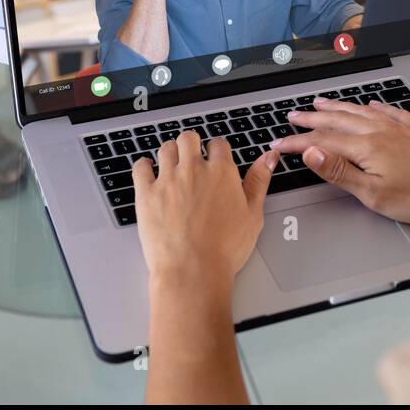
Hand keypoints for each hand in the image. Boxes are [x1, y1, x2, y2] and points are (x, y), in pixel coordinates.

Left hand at [132, 130, 277, 288]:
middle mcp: (193, 170)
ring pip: (165, 149)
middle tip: (192, 155)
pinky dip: (144, 166)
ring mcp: (167, 180)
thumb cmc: (224, 249)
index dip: (217, 149)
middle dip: (191, 144)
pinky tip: (149, 171)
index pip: (218, 144)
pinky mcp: (146, 194)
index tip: (215, 157)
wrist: (193, 270)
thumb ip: (259, 181)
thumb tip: (269, 158)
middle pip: (188, 138)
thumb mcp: (253, 215)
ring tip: (172, 163)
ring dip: (170, 152)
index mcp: (221, 172)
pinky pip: (141, 167)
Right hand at [272, 98, 409, 224]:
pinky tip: (370, 105)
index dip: (297, 143)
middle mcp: (379, 131)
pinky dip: (372, 107)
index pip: (321, 141)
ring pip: (359, 112)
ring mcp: (398, 129)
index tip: (279, 144)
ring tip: (320, 103)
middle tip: (292, 116)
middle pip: (337, 120)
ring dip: (336, 107)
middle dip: (311, 118)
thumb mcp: (373, 193)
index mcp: (366, 147)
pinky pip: (387, 112)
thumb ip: (339, 171)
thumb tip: (310, 152)